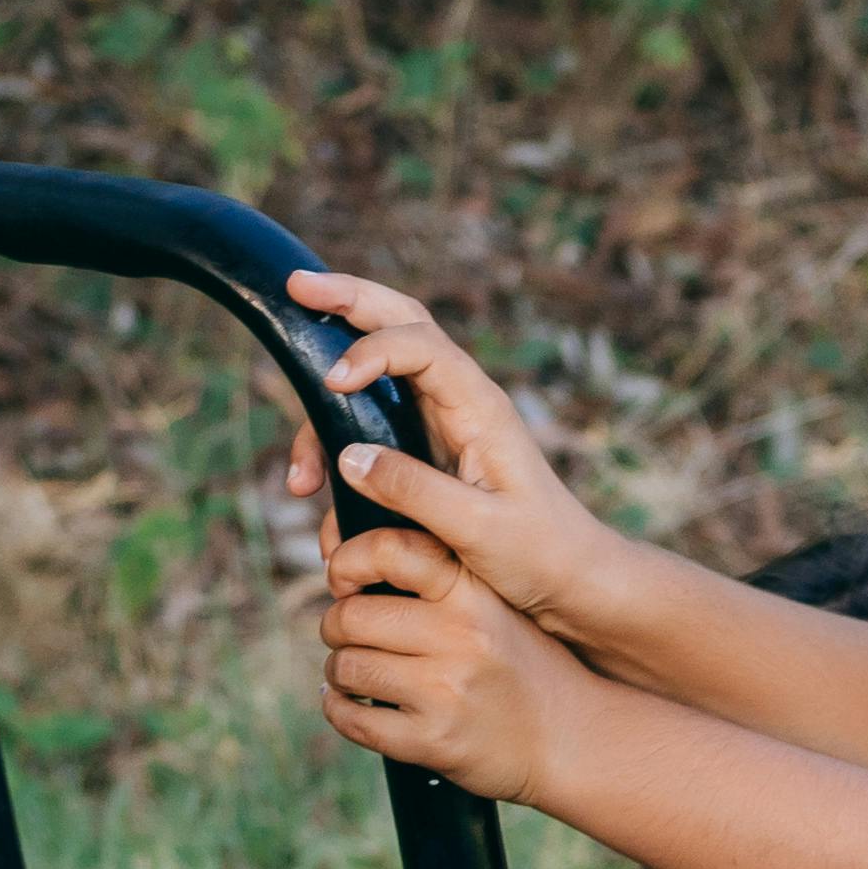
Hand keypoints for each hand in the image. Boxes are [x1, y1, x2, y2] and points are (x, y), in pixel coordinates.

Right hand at [279, 269, 628, 639]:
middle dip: (346, 300)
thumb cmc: (540, 554)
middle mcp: (461, 402)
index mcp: (480, 408)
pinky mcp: (428, 451)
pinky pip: (372, 426)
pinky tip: (315, 498)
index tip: (333, 383)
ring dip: (326, 406)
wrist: (573, 583)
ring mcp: (443, 422)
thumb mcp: (479, 529)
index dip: (373, 349)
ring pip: (378, 375)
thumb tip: (349, 456)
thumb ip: (415, 490)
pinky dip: (336, 449)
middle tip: (295, 286)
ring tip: (298, 476)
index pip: (421, 344)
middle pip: (401, 323)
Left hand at [317, 526, 592, 804]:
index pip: (387, 549)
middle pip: (352, 616)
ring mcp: (446, 691)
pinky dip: (339, 710)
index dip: (347, 563)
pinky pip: (353, 719)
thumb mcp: (494, 605)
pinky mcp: (433, 740)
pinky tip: (349, 705)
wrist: (572, 738)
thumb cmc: (522, 665)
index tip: (345, 581)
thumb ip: (436, 578)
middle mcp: (461, 636)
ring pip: (347, 668)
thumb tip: (334, 553)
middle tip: (345, 636)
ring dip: (340, 672)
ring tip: (353, 675)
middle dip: (336, 627)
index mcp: (474, 591)